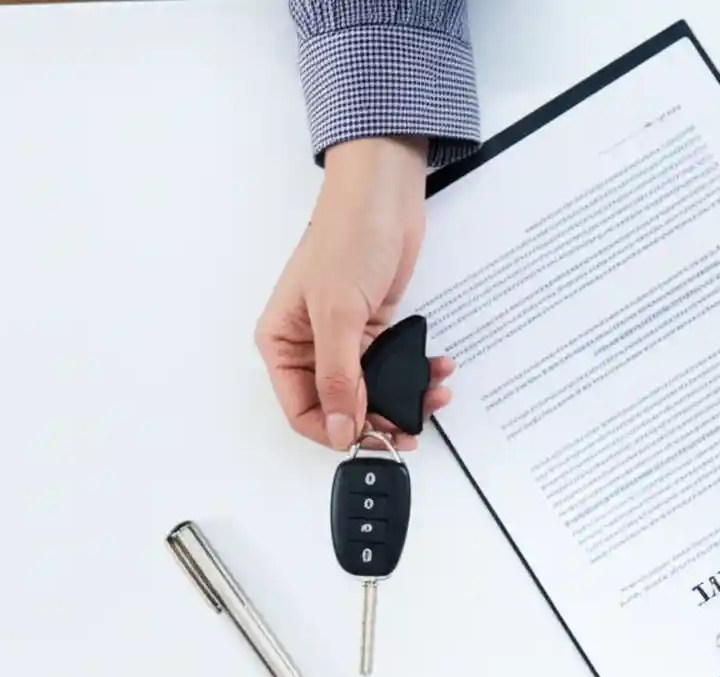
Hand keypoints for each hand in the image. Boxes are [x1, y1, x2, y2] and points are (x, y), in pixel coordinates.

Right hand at [255, 137, 454, 450]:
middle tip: (412, 425)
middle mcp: (309, 345)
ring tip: (434, 392)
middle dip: (378, 420)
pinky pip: (393, 366)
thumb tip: (341, 427)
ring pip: (372, 390)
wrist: (384, 193)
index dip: (337, 432)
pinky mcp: (373, 326)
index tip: (373, 439)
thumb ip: (340, 377)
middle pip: (340, 406)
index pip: (303, 411)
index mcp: (282, 343)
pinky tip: (436, 368)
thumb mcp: (339, 313)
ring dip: (404, 397)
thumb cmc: (348, 236)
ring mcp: (344, 337)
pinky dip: (416, 372)